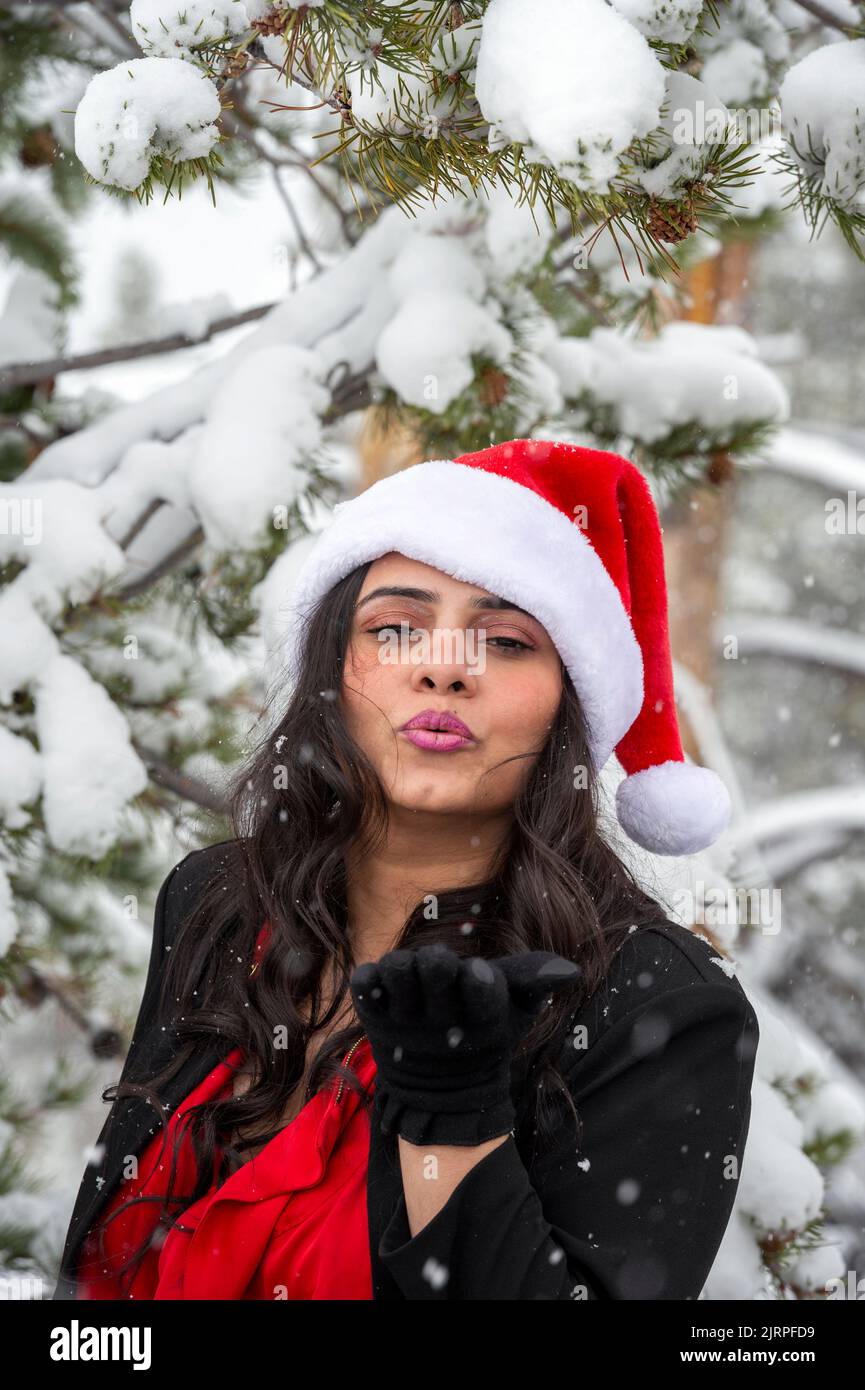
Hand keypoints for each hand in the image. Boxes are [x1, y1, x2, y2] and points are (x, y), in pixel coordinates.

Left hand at [349, 942, 580, 1146]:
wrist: (443, 1096)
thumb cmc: (485, 1039)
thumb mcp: (516, 1014)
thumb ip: (537, 982)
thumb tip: (571, 970)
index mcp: (482, 1021)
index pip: (482, 990)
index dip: (478, 978)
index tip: (477, 972)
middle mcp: (442, 1023)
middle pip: (435, 968)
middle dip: (439, 959)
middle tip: (440, 963)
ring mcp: (404, 1023)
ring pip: (397, 970)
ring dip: (405, 963)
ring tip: (410, 970)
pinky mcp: (374, 1023)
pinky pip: (363, 989)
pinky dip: (369, 979)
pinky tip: (381, 981)